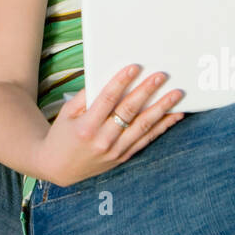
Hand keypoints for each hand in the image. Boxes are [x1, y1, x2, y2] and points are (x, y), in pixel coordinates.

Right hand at [35, 64, 184, 186]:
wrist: (58, 167)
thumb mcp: (67, 113)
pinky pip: (146, 140)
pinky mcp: (123, 157)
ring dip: (162, 109)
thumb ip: (86, 96)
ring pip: (143, 126)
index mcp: (86, 126)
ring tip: (176, 95)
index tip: (134, 67)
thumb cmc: (62, 134)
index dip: (121, 82)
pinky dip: (162, 127)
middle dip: (146, 91)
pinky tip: (174, 115)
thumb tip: (110, 78)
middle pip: (129, 111)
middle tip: (161, 76)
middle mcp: (102, 140)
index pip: (107, 100)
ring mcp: (115, 151)